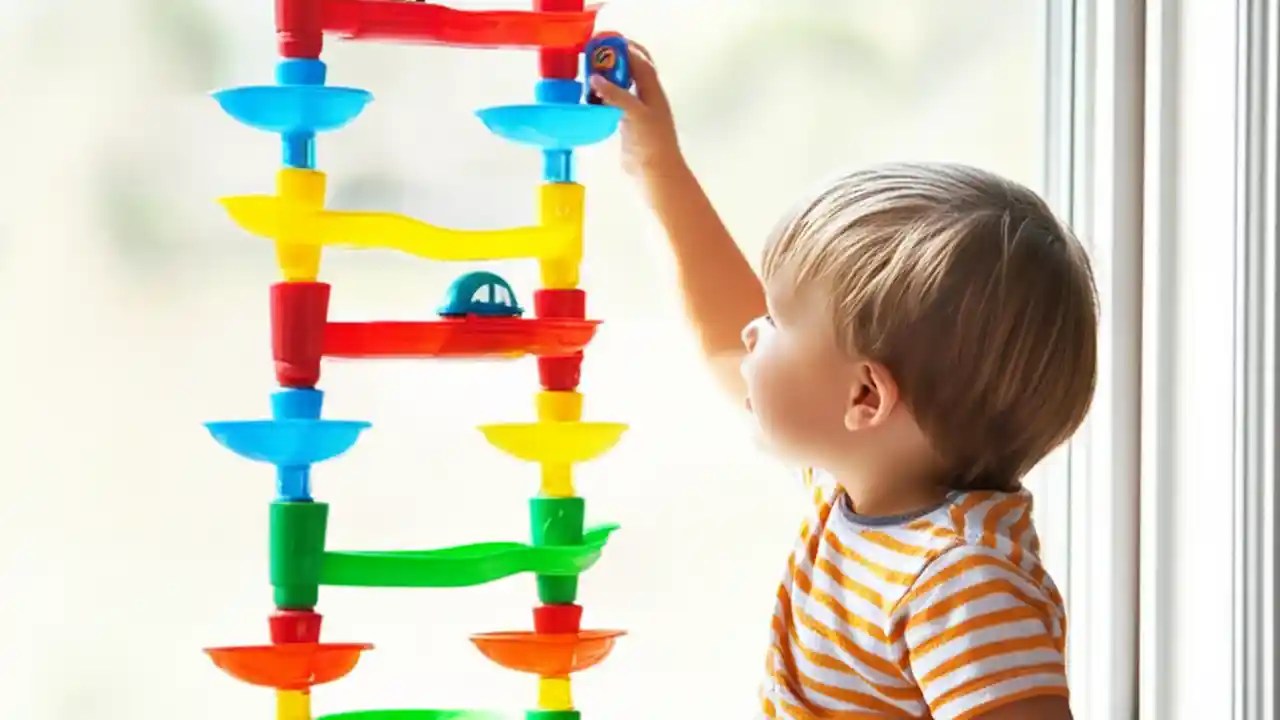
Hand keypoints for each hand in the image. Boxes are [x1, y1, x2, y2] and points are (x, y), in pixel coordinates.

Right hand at [588, 40, 684, 180]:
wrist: (655, 172)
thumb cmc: (652, 142)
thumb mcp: (635, 113)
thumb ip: (616, 94)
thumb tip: (595, 78)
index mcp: (653, 90)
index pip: (639, 60)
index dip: (624, 49)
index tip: (605, 42)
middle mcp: (646, 97)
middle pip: (630, 70)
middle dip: (613, 62)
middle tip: (592, 58)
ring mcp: (636, 111)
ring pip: (620, 87)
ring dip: (606, 80)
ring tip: (588, 75)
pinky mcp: (626, 124)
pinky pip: (613, 104)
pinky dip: (602, 98)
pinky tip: (590, 99)